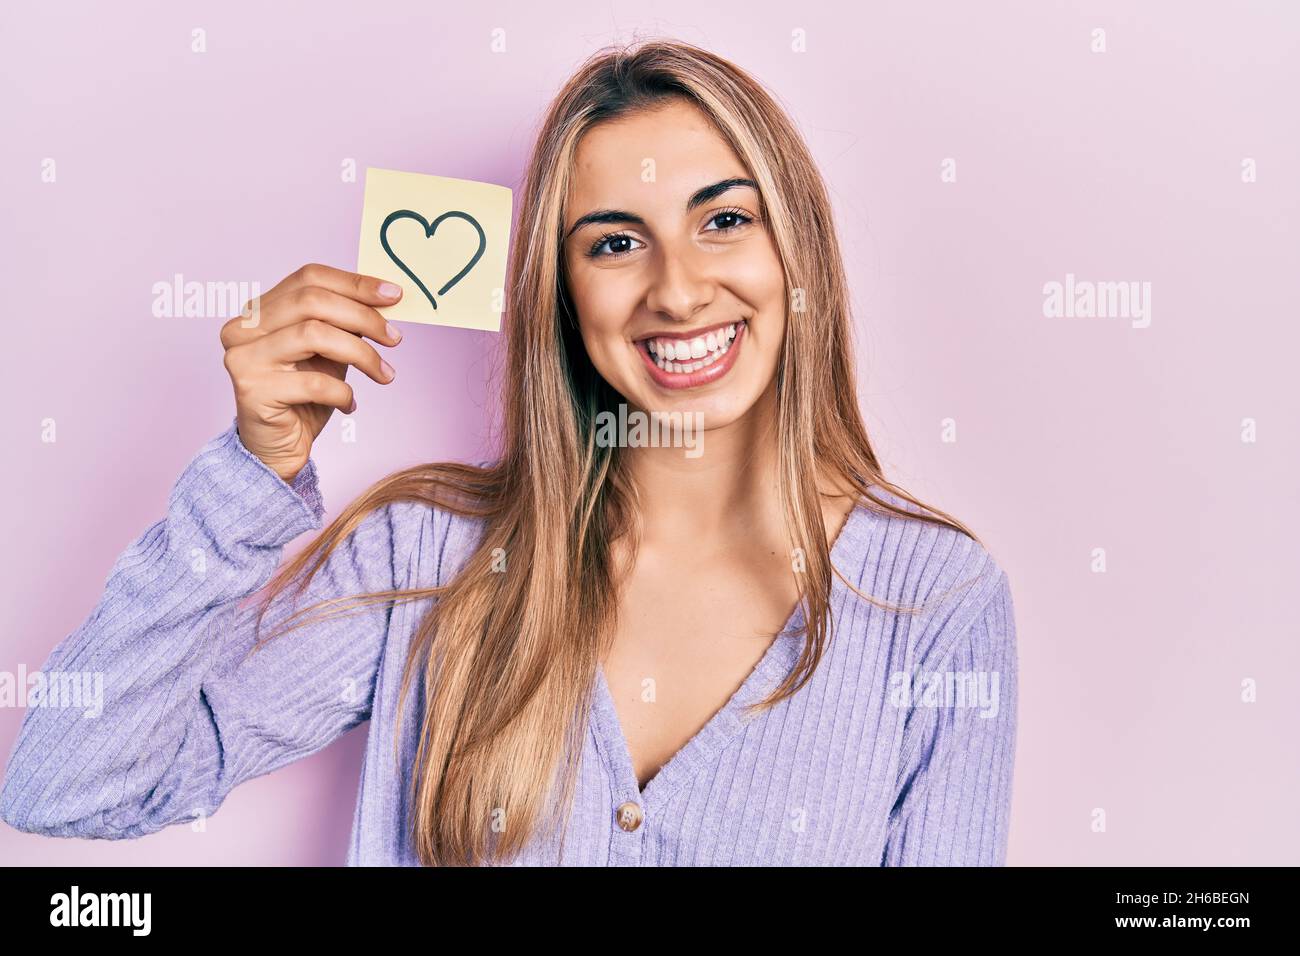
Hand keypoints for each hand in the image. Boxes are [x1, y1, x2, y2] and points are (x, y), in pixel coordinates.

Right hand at [219, 263, 402, 482]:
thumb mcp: (329, 352)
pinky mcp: (252, 390)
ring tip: (384, 374)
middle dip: (363, 317)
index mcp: (260, 310)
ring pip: (313, 335)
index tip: (393, 295)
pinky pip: (314, 382)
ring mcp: (243, 358)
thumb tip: (386, 298)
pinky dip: (343, 393)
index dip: (355, 283)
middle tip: (395, 338)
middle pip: (312, 301)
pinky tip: (350, 405)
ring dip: (361, 354)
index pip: (309, 277)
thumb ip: (345, 323)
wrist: (278, 450)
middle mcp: (243, 328)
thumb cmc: (305, 398)